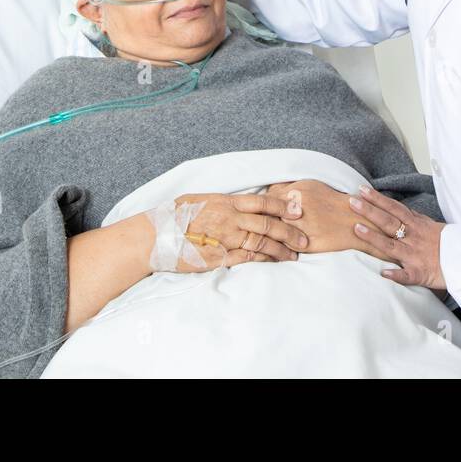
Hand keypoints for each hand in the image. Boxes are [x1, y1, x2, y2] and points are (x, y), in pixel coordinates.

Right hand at [170, 192, 309, 270]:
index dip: (282, 206)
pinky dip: (262, 259)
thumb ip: (221, 203)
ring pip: (261, 242)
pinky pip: (247, 257)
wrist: (155, 234)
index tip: (298, 211)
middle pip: (268, 224)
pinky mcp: (219, 256)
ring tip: (293, 256)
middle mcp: (230, 218)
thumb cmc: (175, 215)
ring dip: (280, 250)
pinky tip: (273, 262)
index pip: (262, 202)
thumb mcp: (200, 199)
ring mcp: (226, 238)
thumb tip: (236, 202)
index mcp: (226, 202)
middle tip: (305, 240)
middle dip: (290, 232)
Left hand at [263, 180, 394, 260]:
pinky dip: (275, 248)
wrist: (355, 219)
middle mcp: (298, 208)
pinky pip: (285, 247)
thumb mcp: (310, 185)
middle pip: (267, 215)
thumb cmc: (332, 201)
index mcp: (298, 192)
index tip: (250, 211)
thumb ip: (288, 187)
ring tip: (253, 239)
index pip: (267, 199)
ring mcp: (303, 227)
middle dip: (255, 221)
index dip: (258, 207)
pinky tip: (268, 249)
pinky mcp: (307, 244)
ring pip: (274, 232)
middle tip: (245, 226)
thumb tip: (269, 189)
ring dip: (263, 236)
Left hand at [347, 184, 445, 290]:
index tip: (361, 189)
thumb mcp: (432, 226)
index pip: (394, 208)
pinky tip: (383, 274)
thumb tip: (398, 209)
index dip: (377, 198)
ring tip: (356, 229)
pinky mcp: (420, 273)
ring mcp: (415, 255)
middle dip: (369, 211)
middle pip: (388, 222)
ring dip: (374, 237)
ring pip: (391, 245)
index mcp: (417, 225)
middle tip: (351, 201)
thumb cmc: (449, 244)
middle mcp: (413, 237)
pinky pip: (407, 275)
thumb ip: (414, 219)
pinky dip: (396, 275)